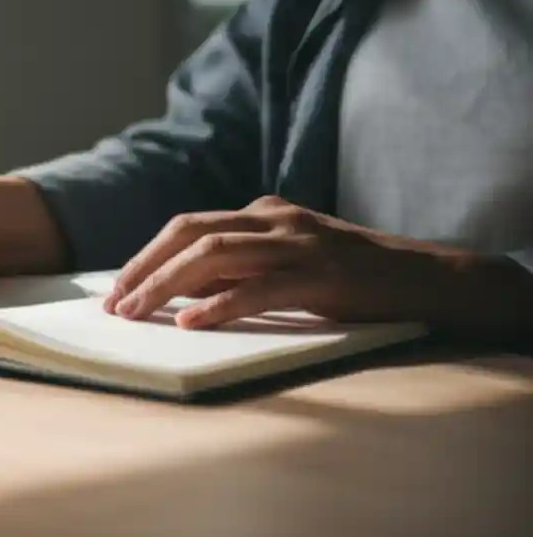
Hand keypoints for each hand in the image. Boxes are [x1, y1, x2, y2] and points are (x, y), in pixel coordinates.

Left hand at [103, 195, 488, 329]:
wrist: (422, 278)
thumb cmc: (346, 277)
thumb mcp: (282, 263)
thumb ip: (235, 271)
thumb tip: (175, 293)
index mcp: (261, 213)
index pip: (186, 226)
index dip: (146, 257)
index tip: (116, 290)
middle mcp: (274, 220)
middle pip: (190, 234)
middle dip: (145, 269)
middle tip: (114, 304)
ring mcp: (297, 244)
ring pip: (214, 256)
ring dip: (167, 286)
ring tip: (137, 314)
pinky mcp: (319, 276)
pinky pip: (259, 288)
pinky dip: (220, 306)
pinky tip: (192, 323)